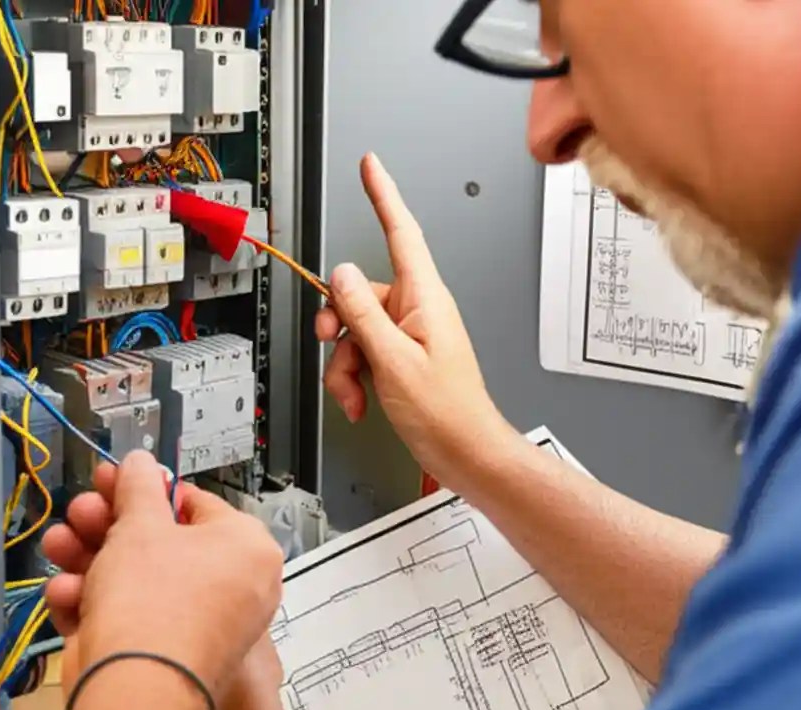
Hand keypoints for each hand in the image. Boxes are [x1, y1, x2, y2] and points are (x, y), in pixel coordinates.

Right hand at [43, 452, 285, 709]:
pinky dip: (93, 602)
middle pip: (160, 541)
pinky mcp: (162, 654)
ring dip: (88, 558)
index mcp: (247, 548)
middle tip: (80, 511)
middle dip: (107, 523)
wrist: (135, 686)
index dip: (146, 489)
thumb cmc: (155, 602)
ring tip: (59, 545)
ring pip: (136, 579)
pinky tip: (66, 592)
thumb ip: (138, 486)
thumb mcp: (140, 524)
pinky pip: (127, 616)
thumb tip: (141, 462)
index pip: (196, 503)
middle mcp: (232, 588)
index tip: (111, 480)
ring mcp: (197, 625)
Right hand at [315, 154, 514, 479]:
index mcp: (424, 298)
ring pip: (355, 328)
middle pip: (358, 293)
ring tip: (357, 392)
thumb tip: (341, 274)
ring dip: (344, 363)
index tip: (371, 166)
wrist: (466, 453)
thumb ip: (362, 313)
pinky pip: (362, 352)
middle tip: (335, 347)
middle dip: (338, 326)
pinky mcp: (403, 356)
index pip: (401, 232)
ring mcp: (410, 333)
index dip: (383, 195)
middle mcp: (418, 309)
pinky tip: (362, 400)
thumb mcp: (392, 360)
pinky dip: (354, 377)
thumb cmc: (445, 413)